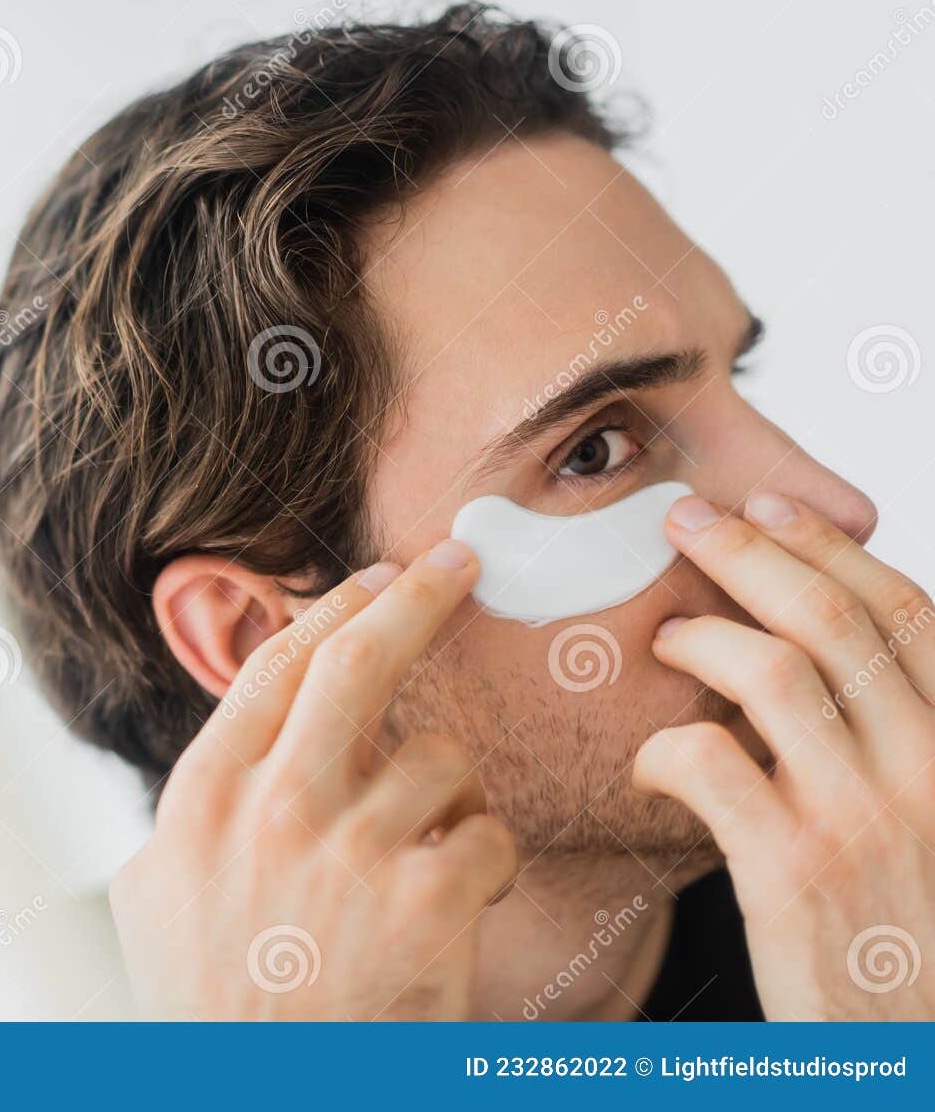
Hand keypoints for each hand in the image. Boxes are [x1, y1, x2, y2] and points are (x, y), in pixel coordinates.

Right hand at [109, 543, 516, 1019]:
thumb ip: (185, 812)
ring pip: (443, 762)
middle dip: (418, 597)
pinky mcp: (430, 904)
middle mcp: (277, 808)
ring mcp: (355, 852)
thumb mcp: (152, 897)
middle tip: (458, 562)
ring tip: (419, 860)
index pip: (277, 665)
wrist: (262, 1099)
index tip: (376, 574)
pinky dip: (482, 864)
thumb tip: (225, 752)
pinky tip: (452, 908)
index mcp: (206, 797)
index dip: (334, 605)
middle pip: (360, 663)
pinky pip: (490, 836)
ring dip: (447, 801)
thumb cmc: (208, 1008)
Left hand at [635, 491, 934, 1018]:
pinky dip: (664, 745)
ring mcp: (863, 817)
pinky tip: (652, 762)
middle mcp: (930, 769)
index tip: (770, 506)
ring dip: (699, 637)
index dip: (830, 547)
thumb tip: (819, 661)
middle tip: (684, 518)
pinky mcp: (792, 869)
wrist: (912, 1053)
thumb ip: (892, 743)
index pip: (906, 613)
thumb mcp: (929, 824)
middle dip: (748, 550)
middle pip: (833, 619)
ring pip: (768, 670)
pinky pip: (707, 760)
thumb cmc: (911, 937)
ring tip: (666, 640)